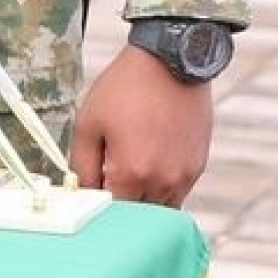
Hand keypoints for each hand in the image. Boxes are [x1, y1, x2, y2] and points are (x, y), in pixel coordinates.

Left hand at [69, 45, 213, 205]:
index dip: (97, 205)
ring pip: (160, 208)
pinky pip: (177, 192)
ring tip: (129, 164)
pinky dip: (161, 186)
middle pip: (137, 217)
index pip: (111, 215)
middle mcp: (163, 182)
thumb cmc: (125, 89)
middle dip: (120, 204)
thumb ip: (81, 166)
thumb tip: (79, 194)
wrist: (170, 61)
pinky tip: (148, 157)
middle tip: (106, 176)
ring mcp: (184, 177)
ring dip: (142, 197)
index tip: (89, 190)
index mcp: (132, 174)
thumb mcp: (88, 124)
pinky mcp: (197, 167)